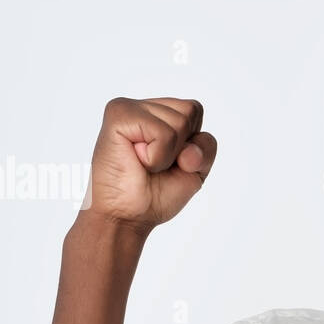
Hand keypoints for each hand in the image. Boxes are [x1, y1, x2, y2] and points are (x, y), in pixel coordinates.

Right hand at [81, 97, 216, 233]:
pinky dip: (157, 156)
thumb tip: (190, 148)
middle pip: (191, 111)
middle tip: (154, 165)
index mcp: (159, 114)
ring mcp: (129, 108)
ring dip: (167, 155)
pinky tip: (137, 161)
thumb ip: (206, 148)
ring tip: (144, 163)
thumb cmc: (155, 194)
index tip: (170, 161)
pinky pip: (162, 132)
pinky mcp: (118, 114)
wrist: (127, 216)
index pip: (195, 110)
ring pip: (180, 122)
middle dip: (182, 148)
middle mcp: (143, 106)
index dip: (193, 144)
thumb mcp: (195, 171)